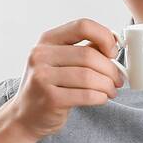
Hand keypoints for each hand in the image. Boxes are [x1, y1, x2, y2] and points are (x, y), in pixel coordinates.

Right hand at [10, 18, 125, 138]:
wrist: (25, 116)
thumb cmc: (49, 87)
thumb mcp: (60, 62)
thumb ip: (84, 50)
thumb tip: (113, 43)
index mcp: (47, 40)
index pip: (82, 25)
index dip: (105, 37)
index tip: (113, 52)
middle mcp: (41, 55)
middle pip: (89, 55)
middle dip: (111, 69)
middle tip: (118, 80)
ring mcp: (42, 77)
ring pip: (89, 76)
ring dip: (107, 85)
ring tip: (111, 91)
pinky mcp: (50, 99)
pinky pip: (86, 95)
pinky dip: (100, 97)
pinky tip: (102, 98)